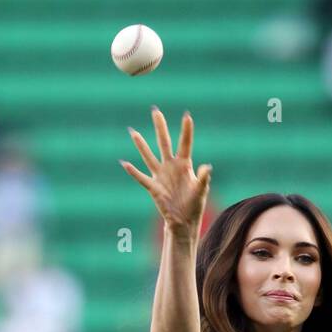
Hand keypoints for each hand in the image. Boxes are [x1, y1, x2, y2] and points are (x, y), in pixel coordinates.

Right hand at [120, 108, 211, 236]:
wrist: (184, 221)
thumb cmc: (194, 205)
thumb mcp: (200, 191)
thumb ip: (203, 178)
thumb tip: (207, 167)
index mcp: (184, 165)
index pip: (185, 144)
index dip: (186, 131)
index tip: (187, 116)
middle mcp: (171, 166)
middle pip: (164, 143)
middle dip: (160, 127)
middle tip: (155, 111)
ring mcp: (161, 175)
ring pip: (149, 156)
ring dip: (141, 145)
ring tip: (133, 132)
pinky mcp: (153, 187)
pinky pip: (141, 178)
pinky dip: (133, 172)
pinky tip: (124, 163)